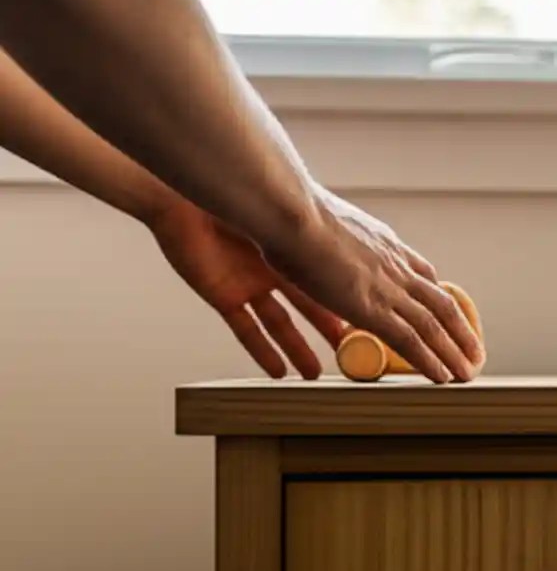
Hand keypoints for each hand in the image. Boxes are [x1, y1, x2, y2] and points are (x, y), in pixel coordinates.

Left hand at [148, 198, 347, 378]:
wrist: (178, 199)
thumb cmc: (226, 197)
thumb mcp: (280, 217)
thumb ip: (312, 236)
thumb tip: (363, 245)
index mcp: (290, 245)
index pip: (325, 280)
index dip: (344, 302)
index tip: (365, 319)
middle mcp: (272, 267)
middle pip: (307, 306)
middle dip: (327, 331)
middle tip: (346, 353)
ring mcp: (249, 283)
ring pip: (279, 323)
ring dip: (297, 349)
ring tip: (314, 373)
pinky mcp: (223, 296)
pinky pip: (245, 330)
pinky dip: (261, 352)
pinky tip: (277, 371)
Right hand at [254, 188, 483, 383]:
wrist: (288, 210)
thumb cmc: (289, 211)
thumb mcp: (322, 221)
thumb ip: (330, 238)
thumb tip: (317, 244)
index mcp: (382, 242)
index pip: (420, 270)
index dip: (434, 293)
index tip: (444, 309)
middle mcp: (393, 264)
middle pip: (438, 301)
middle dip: (459, 329)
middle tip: (472, 349)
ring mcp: (386, 286)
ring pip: (433, 325)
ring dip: (454, 351)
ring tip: (468, 372)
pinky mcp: (371, 308)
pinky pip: (410, 340)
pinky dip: (430, 361)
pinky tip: (442, 377)